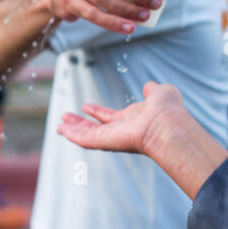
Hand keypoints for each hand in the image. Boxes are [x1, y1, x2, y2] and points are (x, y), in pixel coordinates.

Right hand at [56, 80, 188, 157]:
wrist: (167, 124)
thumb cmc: (168, 110)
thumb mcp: (160, 93)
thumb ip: (153, 90)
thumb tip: (150, 86)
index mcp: (133, 119)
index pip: (111, 117)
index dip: (98, 112)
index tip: (86, 107)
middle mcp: (121, 130)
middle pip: (96, 128)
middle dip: (81, 123)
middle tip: (67, 118)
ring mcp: (112, 137)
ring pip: (88, 135)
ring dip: (73, 129)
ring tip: (59, 126)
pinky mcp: (105, 142)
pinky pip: (85, 139)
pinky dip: (73, 135)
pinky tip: (61, 130)